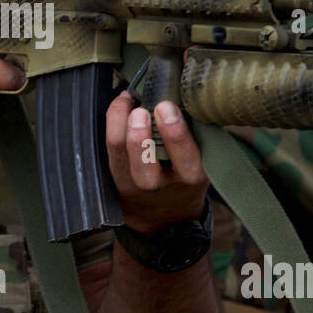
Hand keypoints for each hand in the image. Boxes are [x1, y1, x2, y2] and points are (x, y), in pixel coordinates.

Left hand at [105, 91, 209, 234]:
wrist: (162, 217)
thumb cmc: (186, 178)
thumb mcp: (203, 164)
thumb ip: (196, 135)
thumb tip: (186, 95)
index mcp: (190, 178)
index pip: (185, 158)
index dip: (175, 133)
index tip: (167, 107)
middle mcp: (159, 185)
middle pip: (144, 163)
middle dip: (139, 136)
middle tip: (140, 109)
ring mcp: (132, 182)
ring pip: (118, 151)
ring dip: (119, 120)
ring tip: (128, 98)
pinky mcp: (114, 175)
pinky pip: (109, 146)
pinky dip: (113, 120)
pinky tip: (122, 103)